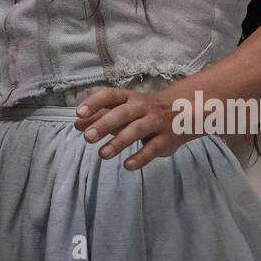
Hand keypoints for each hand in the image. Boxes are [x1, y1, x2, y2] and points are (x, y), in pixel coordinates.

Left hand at [73, 88, 197, 171]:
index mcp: (129, 98)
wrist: (183, 112)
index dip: (94, 103)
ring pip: (137, 130)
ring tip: (102, 154)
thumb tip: (77, 124)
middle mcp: (143, 107)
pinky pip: (153, 148)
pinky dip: (140, 157)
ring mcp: (156, 122)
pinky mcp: (166, 140)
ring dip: (119, 142)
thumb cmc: (144, 111)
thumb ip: (100, 116)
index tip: (79, 113)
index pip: (110, 95)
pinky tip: (127, 165)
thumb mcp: (124, 109)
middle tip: (88, 137)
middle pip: (122, 113)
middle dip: (104, 124)